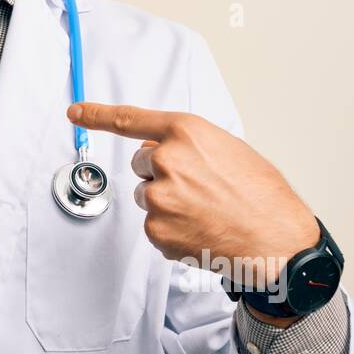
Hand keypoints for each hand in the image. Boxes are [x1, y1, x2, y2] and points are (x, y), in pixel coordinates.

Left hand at [66, 103, 318, 277]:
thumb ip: (189, 144)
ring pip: (148, 197)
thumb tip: (162, 152)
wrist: (278, 241)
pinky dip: (173, 230)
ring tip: (206, 212)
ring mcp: (159, 197)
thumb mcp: (228, 149)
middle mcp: (166, 161)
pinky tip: (201, 230)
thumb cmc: (262, 196)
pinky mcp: (157, 230)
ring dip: (169, 204)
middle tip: (200, 189)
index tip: (75, 112)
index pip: (130, 120)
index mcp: (186, 132)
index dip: (97, 115)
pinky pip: (155, 226)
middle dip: (163, 174)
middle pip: (142, 165)